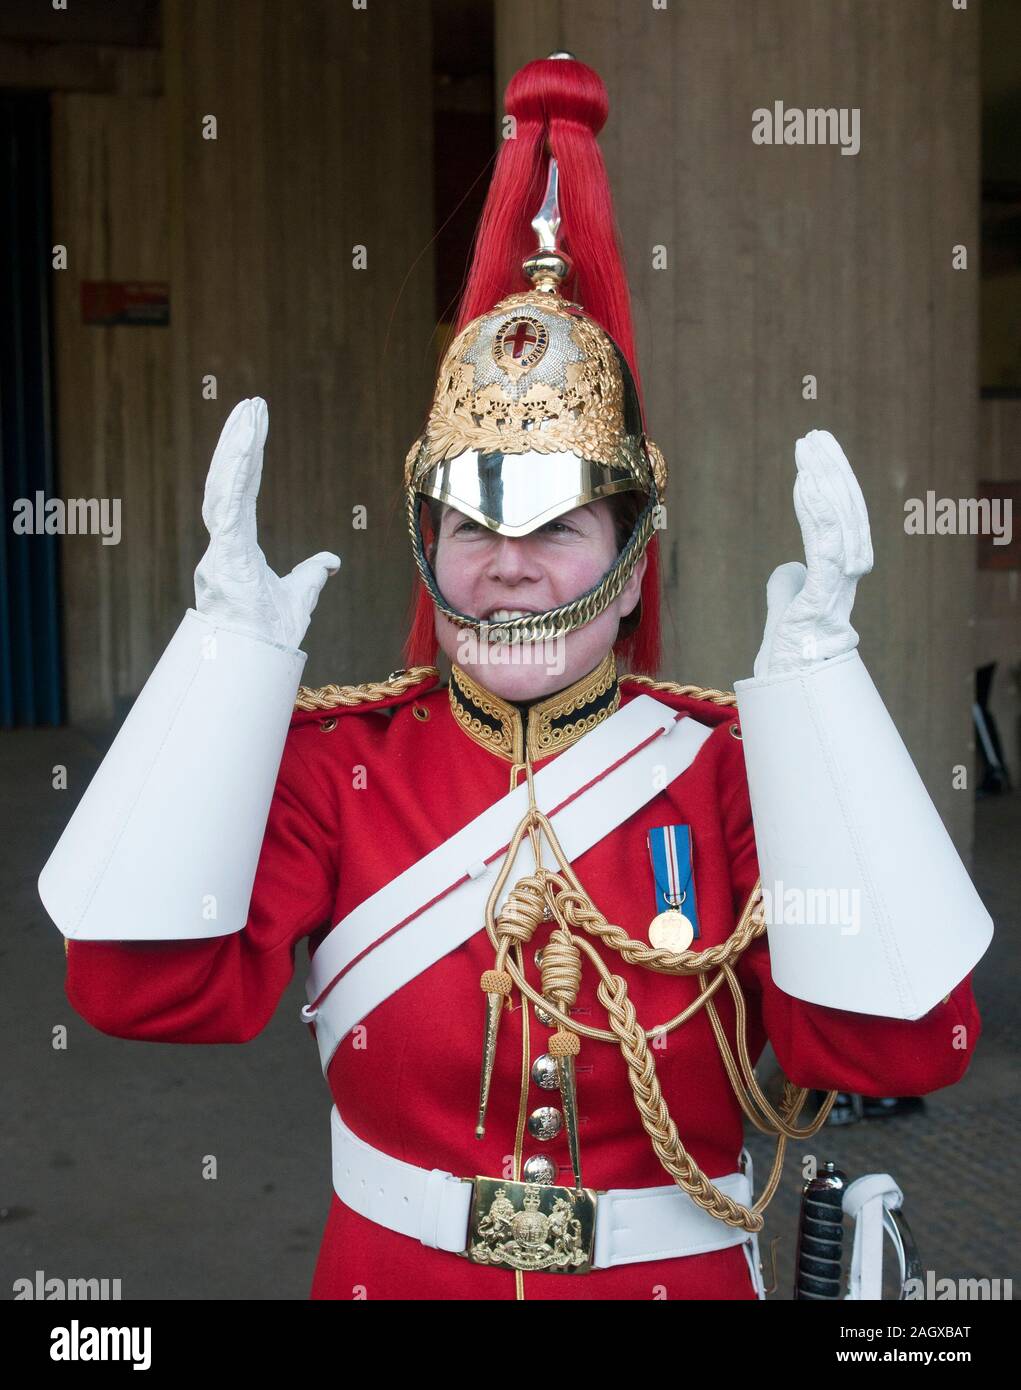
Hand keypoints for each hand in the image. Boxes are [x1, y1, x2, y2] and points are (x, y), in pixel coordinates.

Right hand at [193, 398, 339, 649]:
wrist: (260, 660)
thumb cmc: (270, 636)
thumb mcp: (300, 596)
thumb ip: (311, 574)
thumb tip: (330, 560)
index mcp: (235, 550)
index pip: (242, 494)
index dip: (248, 462)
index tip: (254, 431)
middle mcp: (222, 544)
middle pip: (228, 482)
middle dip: (238, 442)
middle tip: (252, 406)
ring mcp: (220, 547)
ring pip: (225, 486)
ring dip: (236, 446)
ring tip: (249, 411)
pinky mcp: (225, 553)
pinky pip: (230, 505)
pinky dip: (236, 472)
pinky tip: (244, 444)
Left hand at [752, 429, 872, 677]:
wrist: (787, 690)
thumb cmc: (786, 660)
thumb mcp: (784, 613)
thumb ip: (789, 588)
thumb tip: (789, 569)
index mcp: (839, 578)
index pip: (843, 521)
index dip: (835, 487)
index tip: (819, 456)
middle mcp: (846, 577)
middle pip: (847, 512)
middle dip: (833, 471)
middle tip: (816, 436)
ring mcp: (838, 586)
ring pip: (840, 521)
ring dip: (824, 479)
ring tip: (809, 447)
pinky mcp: (824, 595)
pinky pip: (825, 543)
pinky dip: (818, 509)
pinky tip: (807, 482)